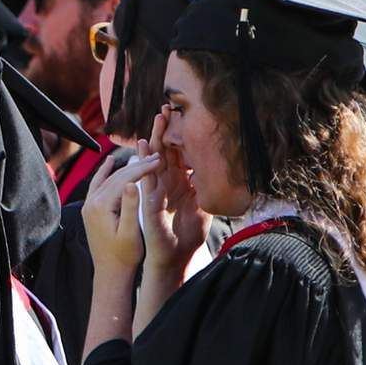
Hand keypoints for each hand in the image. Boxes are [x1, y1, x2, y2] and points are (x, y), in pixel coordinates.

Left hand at [81, 149, 151, 274]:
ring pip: (108, 179)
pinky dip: (105, 172)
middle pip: (116, 176)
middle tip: (155, 156)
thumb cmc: (125, 256)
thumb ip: (131, 207)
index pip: (125, 179)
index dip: (143, 168)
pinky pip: (98, 184)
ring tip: (142, 157)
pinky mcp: (91, 209)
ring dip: (125, 167)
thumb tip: (132, 183)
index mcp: (101, 206)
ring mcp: (89, 205)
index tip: (159, 160)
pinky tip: (111, 161)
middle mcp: (91, 202)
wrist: (110, 272)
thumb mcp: (131, 232)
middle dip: (137, 165)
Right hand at [136, 109, 206, 278]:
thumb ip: (208, 186)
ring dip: (154, 139)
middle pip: (164, 150)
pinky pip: (145, 180)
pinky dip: (144, 163)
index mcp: (179, 180)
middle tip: (166, 108)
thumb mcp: (203, 204)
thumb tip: (223, 170)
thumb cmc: (188, 232)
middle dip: (164, 129)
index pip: (177, 152)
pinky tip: (142, 149)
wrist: (176, 256)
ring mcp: (157, 190)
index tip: (181, 113)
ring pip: (153, 160)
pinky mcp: (150, 202)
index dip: (178, 133)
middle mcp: (166, 181)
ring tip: (156, 121)